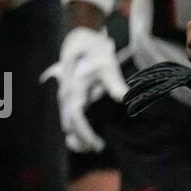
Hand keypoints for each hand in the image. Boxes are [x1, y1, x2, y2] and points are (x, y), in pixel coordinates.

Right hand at [46, 26, 126, 152]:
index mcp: (73, 91)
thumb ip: (114, 82)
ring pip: (66, 123)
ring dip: (77, 135)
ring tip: (95, 145)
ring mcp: (65, 98)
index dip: (85, 134)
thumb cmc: (95, 53)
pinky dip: (76, 129)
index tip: (98, 145)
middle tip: (100, 148)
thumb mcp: (107, 65)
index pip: (76, 119)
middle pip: (68, 126)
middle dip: (81, 139)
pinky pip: (69, 118)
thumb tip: (124, 99)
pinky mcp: (68, 98)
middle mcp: (66, 97)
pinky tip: (89, 135)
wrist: (81, 42)